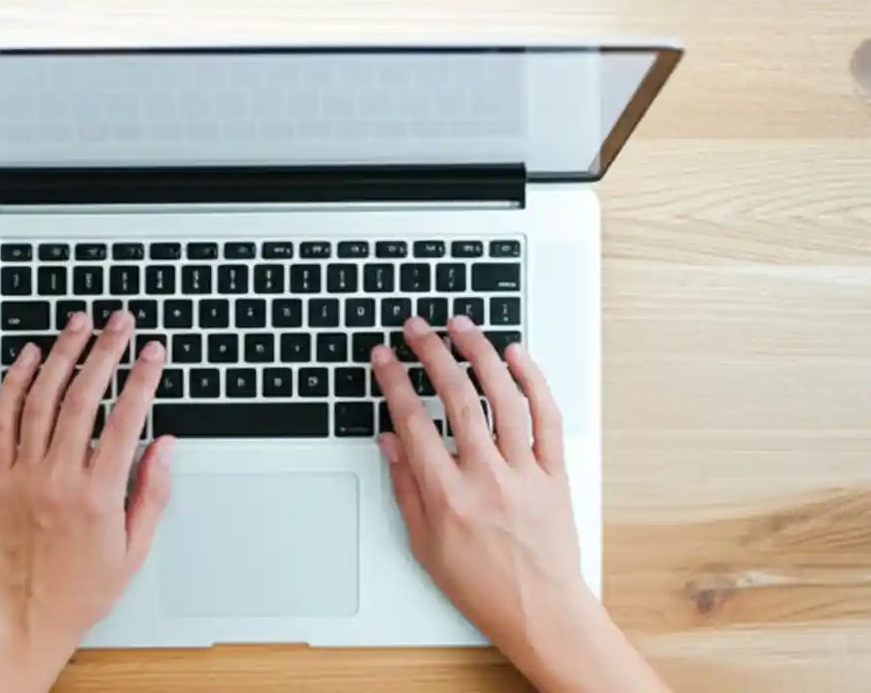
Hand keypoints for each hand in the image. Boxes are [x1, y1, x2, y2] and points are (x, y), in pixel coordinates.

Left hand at [0, 310, 171, 692]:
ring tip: (79, 324)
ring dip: (62, 354)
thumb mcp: (135, 547)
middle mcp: (58, 479)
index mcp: (98, 496)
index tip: (153, 352)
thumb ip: (152, 492)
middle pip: (83, 397)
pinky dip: (15, 383)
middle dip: (105, 351)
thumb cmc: (82, 587)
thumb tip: (165, 445)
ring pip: (42, 399)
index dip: (142, 378)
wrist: (27, 614)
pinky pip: (4, 420)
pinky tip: (28, 358)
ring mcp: (24, 475)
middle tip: (120, 322)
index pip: (125, 420)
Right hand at [373, 316, 667, 692]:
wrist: (540, 610)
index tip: (383, 358)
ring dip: (480, 355)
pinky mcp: (554, 473)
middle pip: (455, 399)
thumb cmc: (482, 584)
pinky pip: (546, 418)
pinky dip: (533, 382)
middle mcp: (485, 478)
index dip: (394, 382)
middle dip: (432, 354)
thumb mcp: (424, 544)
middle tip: (416, 328)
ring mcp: (523, 472)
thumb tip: (390, 441)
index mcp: (447, 496)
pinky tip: (517, 356)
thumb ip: (405, 487)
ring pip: (502, 398)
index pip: (413, 422)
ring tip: (463, 327)